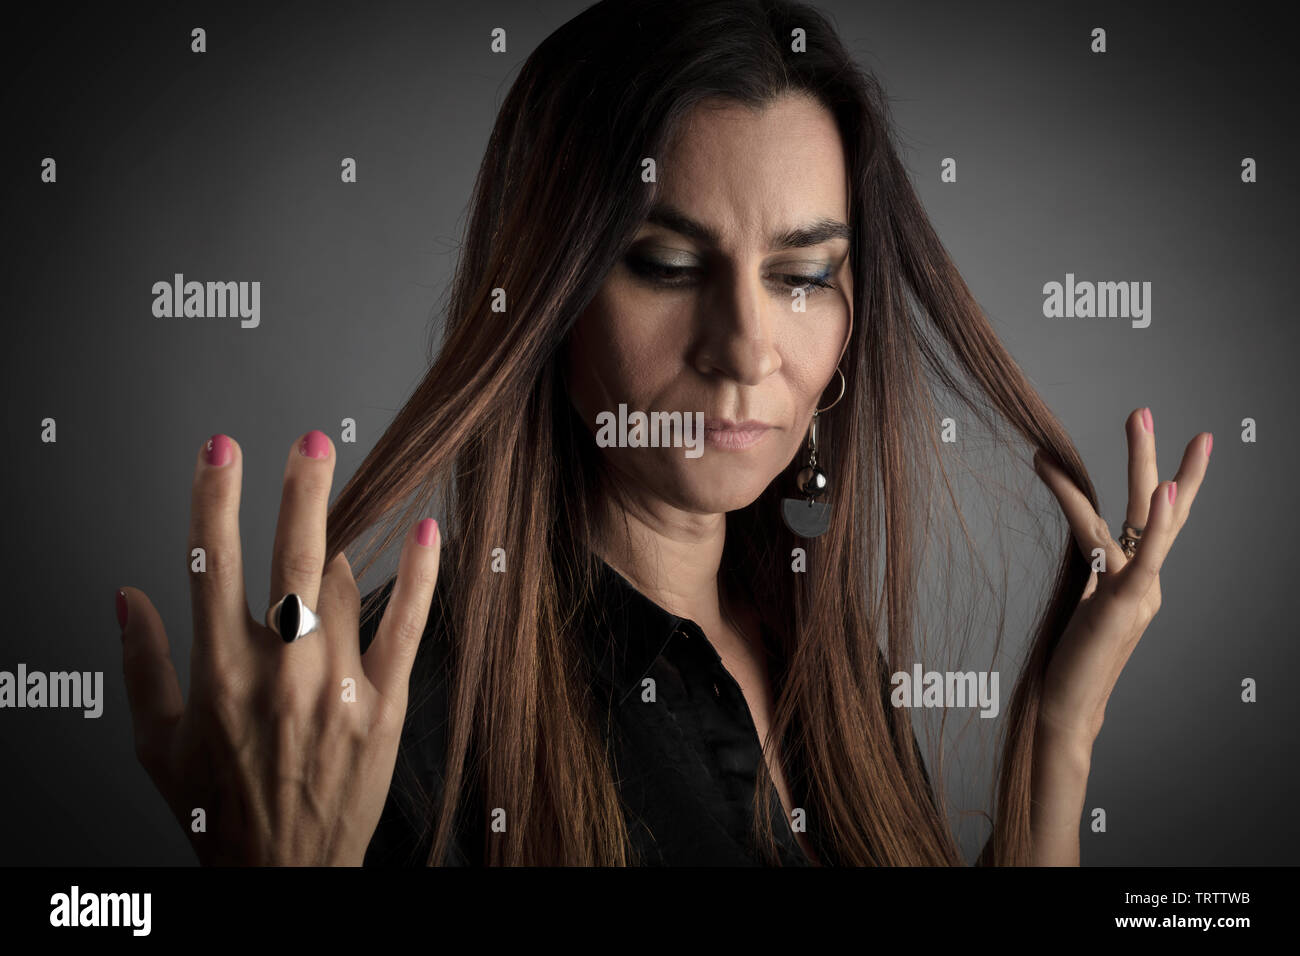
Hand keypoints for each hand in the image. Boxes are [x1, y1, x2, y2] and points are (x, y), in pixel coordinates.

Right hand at [116, 430, 441, 864]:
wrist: (285, 874)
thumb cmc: (221, 810)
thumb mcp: (158, 745)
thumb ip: (141, 665)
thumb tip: (127, 595)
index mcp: (218, 674)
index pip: (211, 563)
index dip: (214, 498)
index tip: (221, 449)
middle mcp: (279, 674)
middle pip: (291, 559)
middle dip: (301, 490)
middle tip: (309, 441)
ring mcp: (337, 689)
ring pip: (344, 589)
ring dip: (336, 551)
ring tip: (327, 538)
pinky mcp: (384, 706)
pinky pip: (406, 628)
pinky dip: (420, 578)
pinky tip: (428, 533)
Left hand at [1032, 408, 1209, 748]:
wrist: (1067, 707)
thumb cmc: (1070, 660)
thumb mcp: (1081, 604)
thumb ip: (1092, 573)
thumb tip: (1087, 545)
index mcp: (1132, 580)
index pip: (1132, 520)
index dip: (1137, 482)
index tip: (1144, 445)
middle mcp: (1144, 581)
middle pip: (1153, 508)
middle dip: (1151, 457)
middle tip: (1144, 410)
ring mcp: (1140, 590)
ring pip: (1139, 517)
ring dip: (1142, 463)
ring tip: (1141, 416)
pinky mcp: (1126, 602)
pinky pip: (1143, 555)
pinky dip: (1154, 523)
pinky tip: (1163, 491)